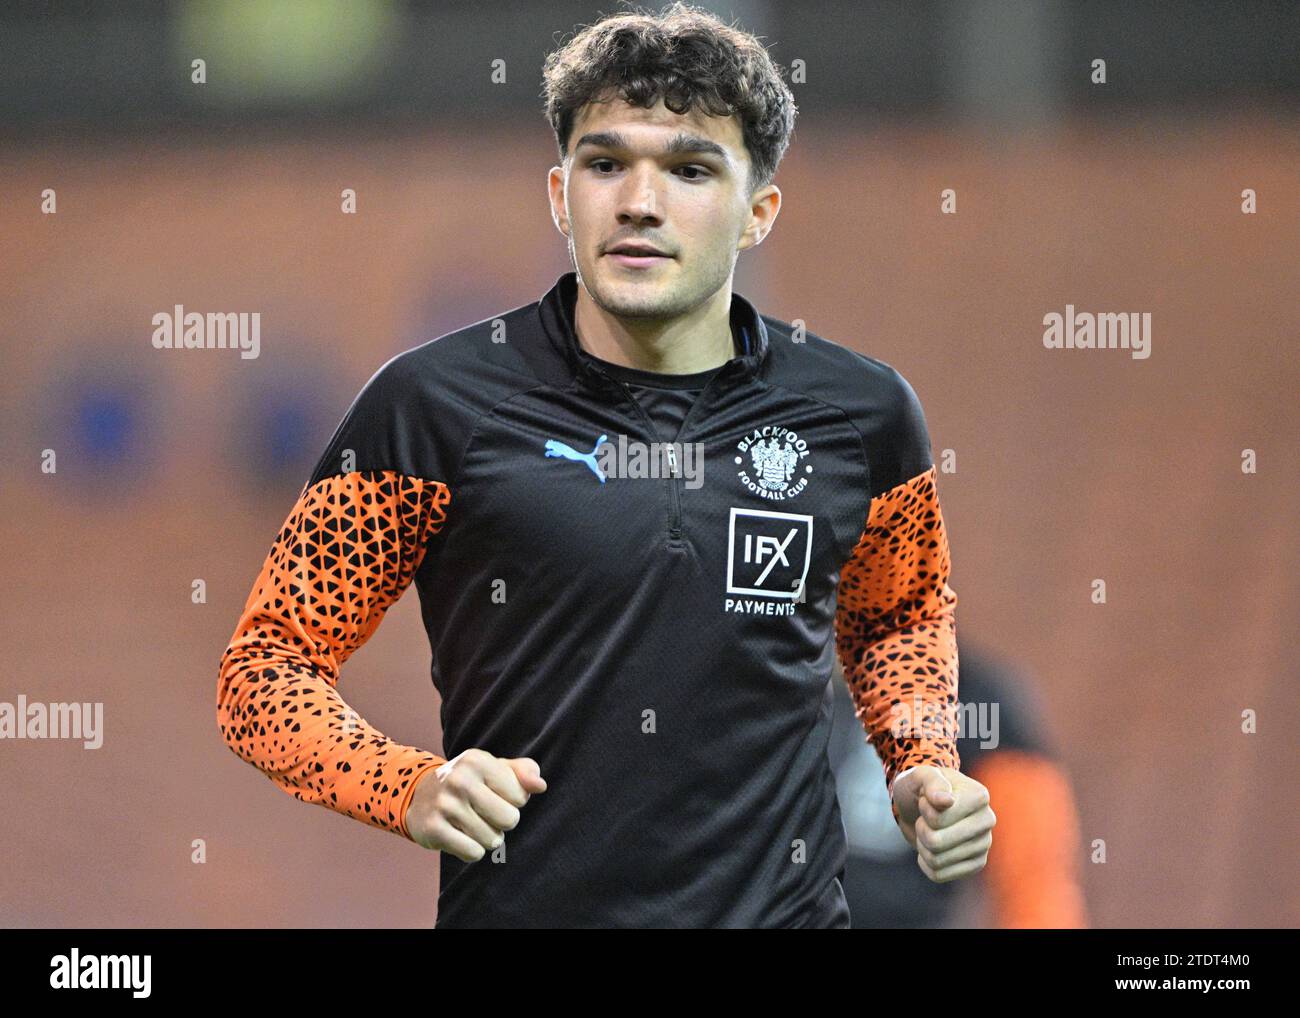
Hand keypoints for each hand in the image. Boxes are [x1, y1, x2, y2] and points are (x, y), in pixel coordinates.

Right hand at [405, 748, 546, 860]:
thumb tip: (540, 786)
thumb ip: (523, 772)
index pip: (520, 796)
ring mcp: (445, 805)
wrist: (417, 796)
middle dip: (503, 823)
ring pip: (492, 840)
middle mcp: (459, 780)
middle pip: (509, 820)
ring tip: (471, 824)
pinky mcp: (434, 829)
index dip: (514, 801)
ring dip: (487, 838)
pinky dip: (472, 851)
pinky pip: (473, 853)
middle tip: (486, 814)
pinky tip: (460, 836)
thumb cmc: (469, 782)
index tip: (496, 795)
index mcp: (477, 761)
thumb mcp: (494, 769)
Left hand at [891, 765, 994, 882]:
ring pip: (937, 860)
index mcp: (979, 796)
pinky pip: (940, 875)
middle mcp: (987, 820)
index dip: (924, 809)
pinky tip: (930, 849)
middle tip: (924, 818)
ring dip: (922, 846)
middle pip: (937, 843)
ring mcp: (985, 844)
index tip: (927, 799)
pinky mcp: (977, 864)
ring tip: (928, 831)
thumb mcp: (919, 776)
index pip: (938, 818)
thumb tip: (946, 801)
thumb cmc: (921, 788)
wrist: (921, 807)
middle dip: (921, 830)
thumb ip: (932, 782)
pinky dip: (925, 863)